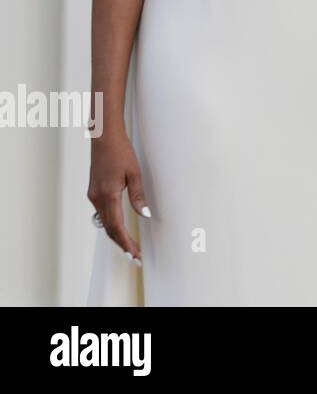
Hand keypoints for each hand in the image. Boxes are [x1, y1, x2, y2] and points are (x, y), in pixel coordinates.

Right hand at [87, 131, 148, 262]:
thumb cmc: (121, 152)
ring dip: (116, 235)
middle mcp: (97, 198)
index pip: (116, 227)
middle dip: (122, 243)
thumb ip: (139, 196)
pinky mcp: (93, 192)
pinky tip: (120, 228)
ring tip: (130, 246)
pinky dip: (111, 224)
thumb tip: (146, 216)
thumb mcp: (135, 173)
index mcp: (108, 195)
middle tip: (135, 256)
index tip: (135, 254)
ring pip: (104, 222)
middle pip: (109, 229)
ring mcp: (93, 196)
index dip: (126, 242)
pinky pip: (102, 213)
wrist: (104, 138)